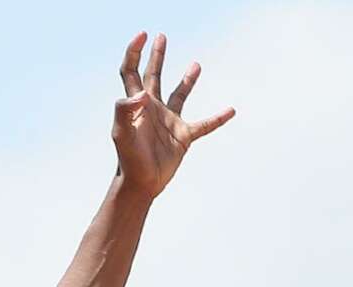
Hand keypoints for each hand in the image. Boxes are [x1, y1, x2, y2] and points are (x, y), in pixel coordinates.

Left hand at [113, 33, 234, 198]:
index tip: (143, 35)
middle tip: (160, 37)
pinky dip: (217, 119)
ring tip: (196, 65)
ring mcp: (169, 122)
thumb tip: (142, 95)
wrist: (140, 184)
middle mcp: (153, 108)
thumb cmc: (128, 160)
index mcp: (137, 104)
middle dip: (156, 56)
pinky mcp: (182, 136)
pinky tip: (230, 111)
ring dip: (188, 80)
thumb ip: (124, 111)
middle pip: (153, 75)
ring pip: (179, 95)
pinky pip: (204, 125)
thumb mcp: (121, 134)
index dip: (134, 52)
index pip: (131, 72)